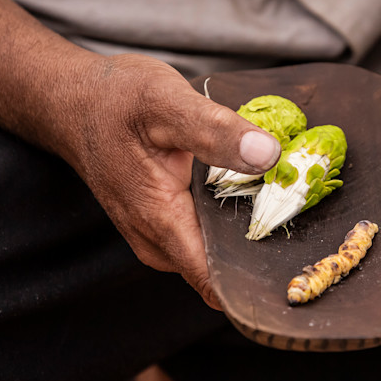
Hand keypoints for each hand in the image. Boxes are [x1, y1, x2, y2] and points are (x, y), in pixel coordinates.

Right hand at [58, 54, 280, 308]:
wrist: (73, 100)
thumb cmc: (115, 101)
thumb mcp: (167, 102)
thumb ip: (216, 131)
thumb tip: (268, 154)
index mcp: (161, 221)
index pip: (215, 280)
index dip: (258, 280)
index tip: (301, 269)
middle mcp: (158, 241)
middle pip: (223, 268)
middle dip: (264, 250)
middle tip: (307, 216)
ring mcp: (158, 236)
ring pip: (216, 253)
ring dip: (249, 233)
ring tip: (288, 201)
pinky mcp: (163, 224)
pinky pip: (206, 236)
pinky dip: (231, 219)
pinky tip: (256, 192)